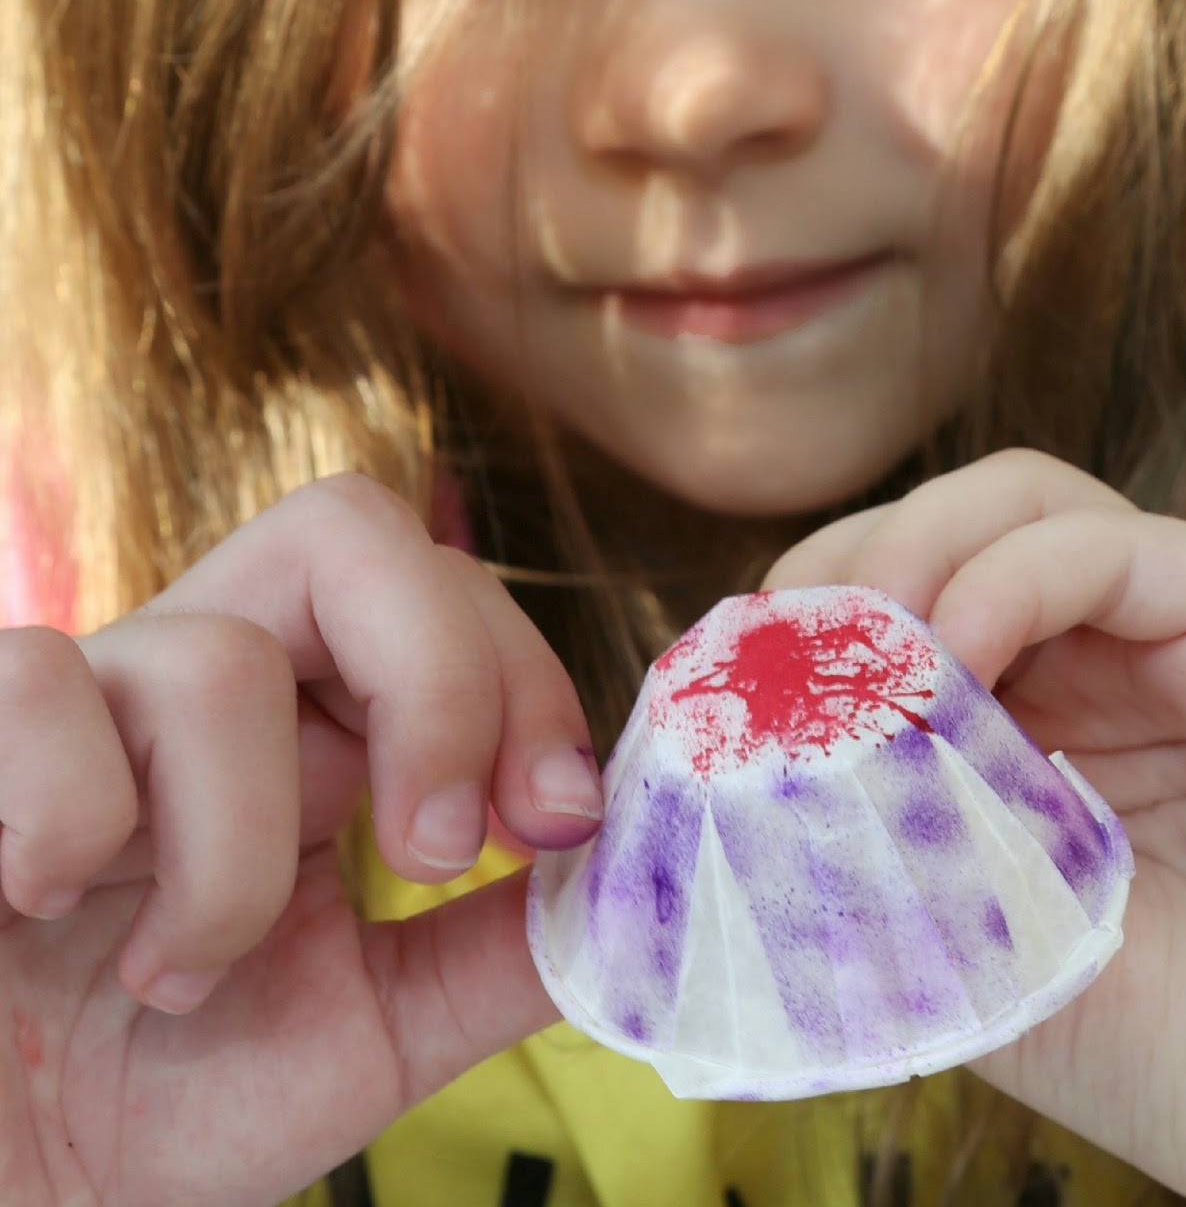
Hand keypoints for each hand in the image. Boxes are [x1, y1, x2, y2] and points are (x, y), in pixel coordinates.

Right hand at [0, 473, 601, 1206]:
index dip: (526, 680)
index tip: (558, 822)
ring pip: (213, 657)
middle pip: (352, 529)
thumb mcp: (377, 1029)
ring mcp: (82, 699)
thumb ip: (504, 948)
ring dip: (232, 857)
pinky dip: (71, 824)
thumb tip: (639, 877)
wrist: (9, 1200)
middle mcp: (209, 677)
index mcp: (319, 724)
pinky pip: (39, 688)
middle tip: (438, 849)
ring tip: (180, 975)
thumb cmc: (163, 1107)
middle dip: (440, 681)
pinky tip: (42, 909)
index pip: (450, 591)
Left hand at [762, 451, 1185, 1206]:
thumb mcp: (974, 933)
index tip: (743, 685)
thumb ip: (882, 836)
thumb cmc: (1170, 1045)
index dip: (814, 618)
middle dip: (849, 569)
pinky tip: (950, 656)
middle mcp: (1108, 651)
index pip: (901, 597)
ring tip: (863, 654)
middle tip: (788, 655)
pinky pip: (1111, 548)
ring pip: (1019, 505)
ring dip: (913, 554)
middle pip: (945, 528)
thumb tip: (752, 764)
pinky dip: (1006, 578)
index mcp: (1038, 712)